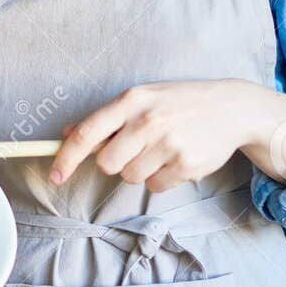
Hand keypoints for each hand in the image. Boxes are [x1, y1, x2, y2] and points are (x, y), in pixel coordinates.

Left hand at [48, 79, 285, 191]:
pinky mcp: (186, 164)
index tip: (55, 176)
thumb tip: (67, 135)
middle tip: (134, 149)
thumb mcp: (142, 99)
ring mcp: (168, 143)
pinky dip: (161, 179)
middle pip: (107, 164)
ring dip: (140, 170)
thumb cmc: (178, 102)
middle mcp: (148, 121)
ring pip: (130, 178)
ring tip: (160, 150)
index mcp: (131, 100)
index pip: (87, 134)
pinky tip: (175, 159)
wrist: (231, 107)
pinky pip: (155, 187)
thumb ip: (105, 119)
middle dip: (114, 163)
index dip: (66, 158)